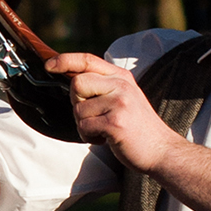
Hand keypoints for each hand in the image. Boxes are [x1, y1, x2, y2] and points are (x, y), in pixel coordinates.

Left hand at [47, 52, 181, 171]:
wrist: (161, 150)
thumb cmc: (136, 128)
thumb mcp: (123, 97)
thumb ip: (102, 86)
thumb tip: (71, 80)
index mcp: (121, 77)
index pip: (87, 60)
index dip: (65, 60)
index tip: (49, 65)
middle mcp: (121, 85)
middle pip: (76, 84)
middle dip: (77, 104)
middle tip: (94, 117)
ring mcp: (119, 102)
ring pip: (78, 109)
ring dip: (84, 125)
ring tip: (104, 130)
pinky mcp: (116, 122)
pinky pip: (84, 127)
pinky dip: (89, 137)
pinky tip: (106, 139)